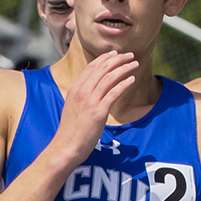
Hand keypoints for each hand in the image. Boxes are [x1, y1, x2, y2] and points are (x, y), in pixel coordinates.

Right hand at [50, 51, 137, 165]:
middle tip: (129, 55)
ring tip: (134, 64)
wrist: (66, 146)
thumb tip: (91, 92)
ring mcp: (90, 101)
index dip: (105, 58)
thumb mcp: (73, 108)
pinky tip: (132, 79)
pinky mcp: (98, 112)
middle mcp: (81, 91)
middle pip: (102, 69)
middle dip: (117, 59)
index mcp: (75, 89)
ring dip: (124, 68)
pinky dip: (124, 84)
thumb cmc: (71, 131)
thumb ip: (82, 97)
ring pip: (109, 78)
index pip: (91, 67)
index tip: (115, 53)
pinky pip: (113, 93)